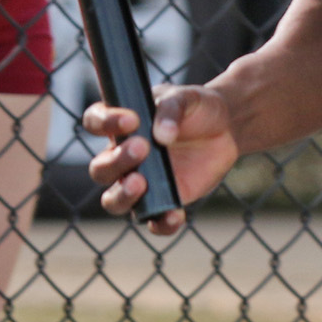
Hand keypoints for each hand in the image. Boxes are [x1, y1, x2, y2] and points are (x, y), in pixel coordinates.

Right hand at [83, 84, 239, 234]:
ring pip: (114, 200)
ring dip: (122, 195)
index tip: (131, 120)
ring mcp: (140, 181)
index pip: (96, 121)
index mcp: (121, 124)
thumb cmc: (197, 107)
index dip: (105, 122)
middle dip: (116, 161)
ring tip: (141, 183)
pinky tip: (176, 214)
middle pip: (100, 168)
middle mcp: (122, 156)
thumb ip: (171, 110)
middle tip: (142, 147)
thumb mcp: (186, 98)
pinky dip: (161, 223)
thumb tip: (162, 135)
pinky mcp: (162, 201)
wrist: (225, 128)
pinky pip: (153, 221)